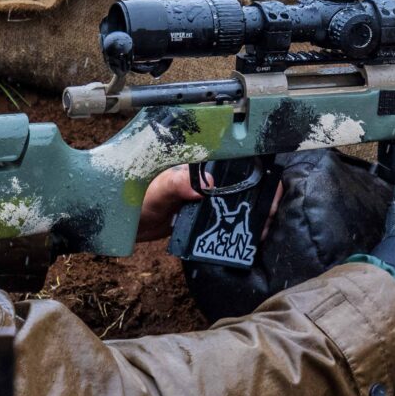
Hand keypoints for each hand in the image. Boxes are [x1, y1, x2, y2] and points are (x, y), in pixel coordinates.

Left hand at [136, 166, 283, 243]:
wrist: (120, 227)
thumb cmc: (131, 199)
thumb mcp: (155, 190)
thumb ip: (176, 184)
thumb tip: (204, 184)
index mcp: (196, 161)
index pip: (234, 159)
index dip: (257, 168)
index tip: (273, 183)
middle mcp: (204, 175)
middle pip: (242, 181)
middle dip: (262, 194)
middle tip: (274, 212)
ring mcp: (204, 195)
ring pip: (238, 201)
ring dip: (252, 213)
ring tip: (264, 229)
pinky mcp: (202, 214)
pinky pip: (226, 218)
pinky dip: (239, 226)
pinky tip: (249, 236)